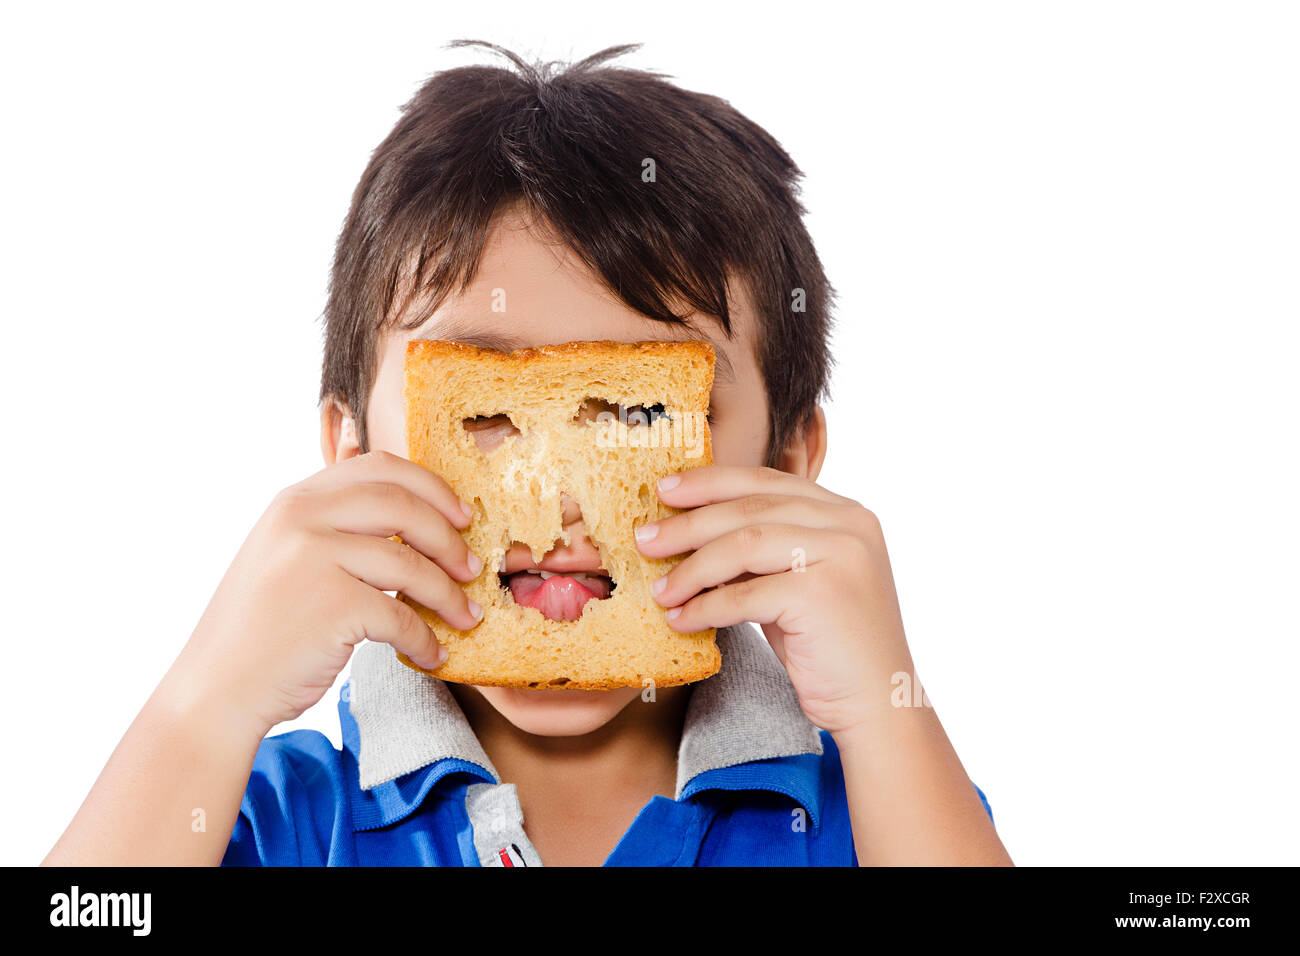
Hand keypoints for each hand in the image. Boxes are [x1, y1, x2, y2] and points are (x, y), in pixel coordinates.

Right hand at [170, 450, 483, 736]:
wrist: (216, 690)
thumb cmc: (262, 628)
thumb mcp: (287, 554)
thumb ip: (335, 526)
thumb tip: (415, 512)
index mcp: (296, 499)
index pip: (380, 468)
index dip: (432, 488)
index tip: (461, 517)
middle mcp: (301, 518)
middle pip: (405, 507)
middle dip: (450, 538)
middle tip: (473, 567)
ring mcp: (314, 559)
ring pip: (411, 564)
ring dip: (450, 595)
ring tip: (467, 615)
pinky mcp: (331, 606)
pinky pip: (402, 616)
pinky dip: (426, 638)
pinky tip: (433, 653)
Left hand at [634, 465, 913, 735]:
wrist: (879, 703)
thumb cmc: (830, 646)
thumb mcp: (795, 583)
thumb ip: (759, 552)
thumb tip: (687, 532)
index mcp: (844, 512)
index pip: (766, 482)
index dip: (710, 482)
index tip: (664, 491)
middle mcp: (848, 524)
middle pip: (749, 509)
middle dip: (688, 523)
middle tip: (644, 540)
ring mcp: (840, 555)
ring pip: (743, 544)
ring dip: (691, 568)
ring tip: (659, 589)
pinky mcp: (822, 594)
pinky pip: (744, 594)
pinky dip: (705, 606)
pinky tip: (682, 620)